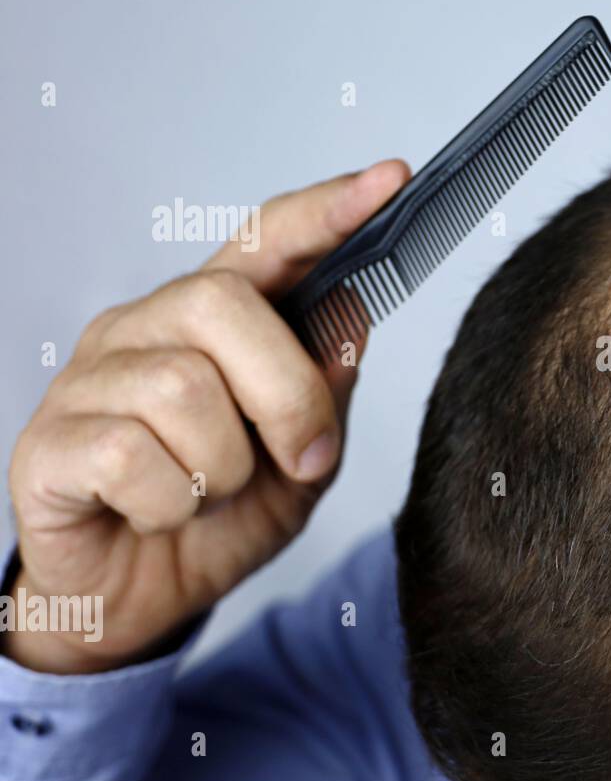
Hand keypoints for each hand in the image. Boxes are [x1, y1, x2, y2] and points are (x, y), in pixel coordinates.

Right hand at [5, 160, 409, 673]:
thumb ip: (326, 391)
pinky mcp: (48, 443)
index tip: (391, 181)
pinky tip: (159, 511)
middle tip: (301, 457)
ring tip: (211, 492)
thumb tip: (350, 317)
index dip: (326, 210)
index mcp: (213, 321)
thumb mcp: (303, 460)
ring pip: (183, 388)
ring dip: (225, 465)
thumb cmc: (219, 517)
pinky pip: (132, 456)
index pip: (267, 239)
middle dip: (286, 393)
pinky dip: (173, 503)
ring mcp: (90, 380)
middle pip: (222, 304)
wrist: (142, 599)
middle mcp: (146, 328)